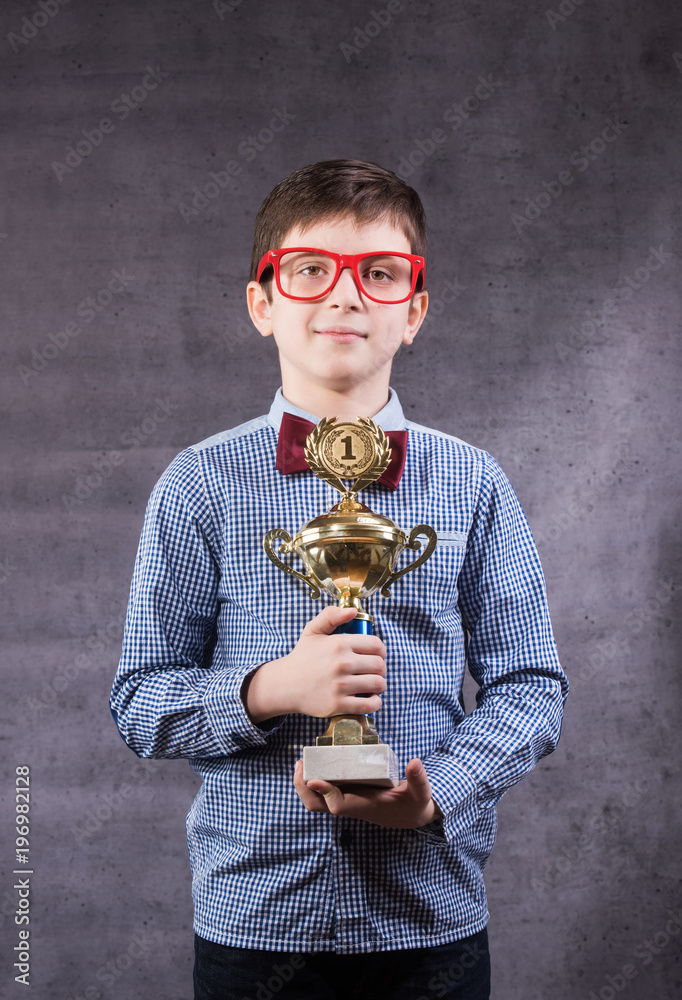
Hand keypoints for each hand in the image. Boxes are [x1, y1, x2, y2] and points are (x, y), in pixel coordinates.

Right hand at [242, 606, 386, 723]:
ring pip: (377, 684)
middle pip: (379, 665)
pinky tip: (372, 699)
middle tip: (376, 671)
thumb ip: (331, 615)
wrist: (285, 685)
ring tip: (374, 685)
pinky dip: (375, 703)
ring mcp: (340, 685)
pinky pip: (369, 705)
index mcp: (339, 644)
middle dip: (381, 668)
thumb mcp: (312, 631)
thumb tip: (353, 611)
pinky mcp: (338, 704)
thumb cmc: (302, 658)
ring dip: (380, 685)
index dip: (381, 650)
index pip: (376, 645)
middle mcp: (341, 664)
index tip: (377, 655)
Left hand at [293, 757, 443, 829]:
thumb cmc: (414, 804)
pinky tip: (315, 762)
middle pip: (318, 805)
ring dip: (305, 784)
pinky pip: (323, 791)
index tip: (316, 777)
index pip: (339, 805)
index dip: (326, 793)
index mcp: (365, 806)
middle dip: (304, 788)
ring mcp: (348, 800)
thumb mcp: (420, 793)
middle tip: (300, 764)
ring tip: (302, 762)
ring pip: (317, 800)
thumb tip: (416, 762)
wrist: (412, 814)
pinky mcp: (348, 794)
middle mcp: (352, 805)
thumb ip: (419, 779)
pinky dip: (314, 779)